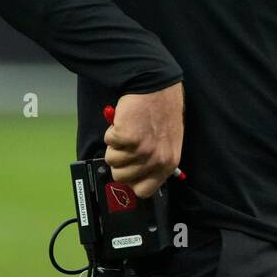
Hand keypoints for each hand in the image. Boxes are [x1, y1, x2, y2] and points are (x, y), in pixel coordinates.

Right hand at [104, 82, 183, 198]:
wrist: (156, 85)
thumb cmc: (162, 110)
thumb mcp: (168, 142)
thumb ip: (155, 161)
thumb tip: (137, 176)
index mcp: (169, 163)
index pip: (144, 191)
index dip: (132, 180)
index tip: (130, 169)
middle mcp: (156, 160)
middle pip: (122, 178)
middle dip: (120, 161)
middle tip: (128, 144)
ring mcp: (141, 150)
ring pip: (112, 161)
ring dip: (115, 145)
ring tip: (128, 129)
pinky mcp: (126, 137)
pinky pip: (108, 142)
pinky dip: (112, 131)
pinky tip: (125, 121)